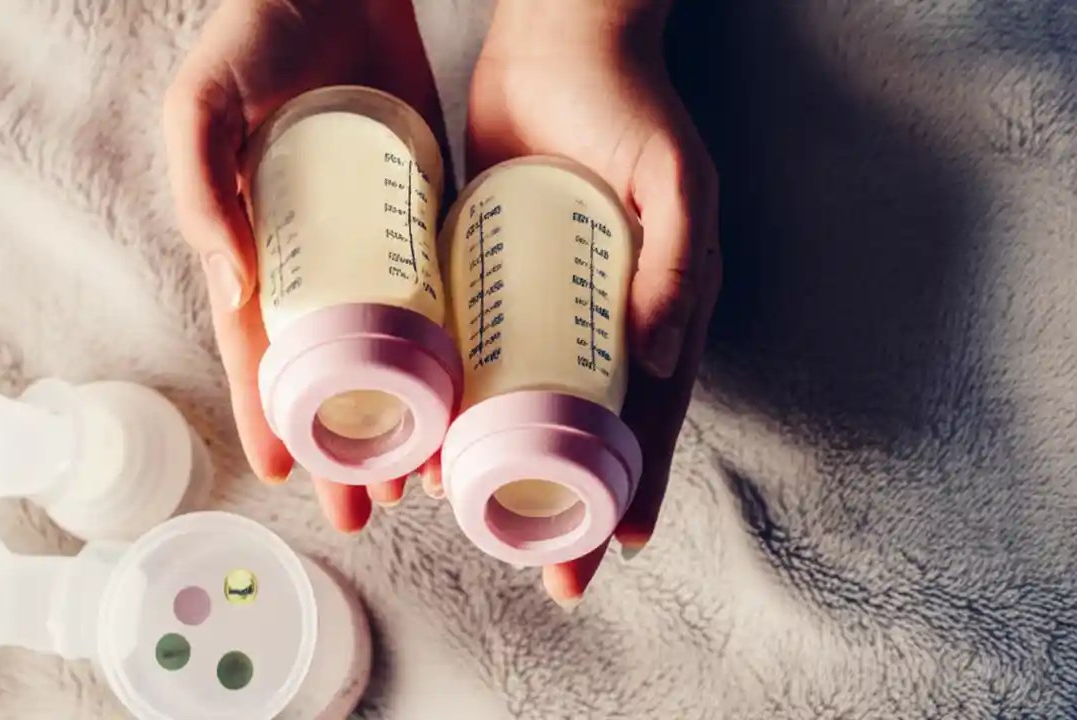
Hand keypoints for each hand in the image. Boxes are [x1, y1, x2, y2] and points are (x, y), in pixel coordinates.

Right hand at [163, 0, 448, 529]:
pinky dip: (447, 353)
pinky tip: (466, 400)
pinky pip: (437, 294)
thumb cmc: (257, 27)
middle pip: (326, 370)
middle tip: (368, 511)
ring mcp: (373, 240)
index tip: (286, 478)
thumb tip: (234, 292)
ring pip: (386, 350)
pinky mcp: (425, 214)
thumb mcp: (204, 101)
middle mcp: (314, 256)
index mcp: (251, 241)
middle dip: (341, 443)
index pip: (255, 349)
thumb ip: (203, 186)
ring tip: (422, 479)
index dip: (267, 414)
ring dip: (400, 416)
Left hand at [464, 0, 720, 606]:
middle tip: (538, 565)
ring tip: (456, 508)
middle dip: (564, 501)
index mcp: (656, 309)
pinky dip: (452, 396)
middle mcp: (600, 317)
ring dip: (494, 459)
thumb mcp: (674, 178)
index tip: (608, 550)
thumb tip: (665, 357)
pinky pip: (472, 347)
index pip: (652, 418)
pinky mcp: (487, 270)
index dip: (636, 486)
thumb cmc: (629, 103)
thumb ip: (679, 259)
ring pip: (519, 402)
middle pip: (584, 430)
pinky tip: (423, 431)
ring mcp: (540, 299)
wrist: (556, 37)